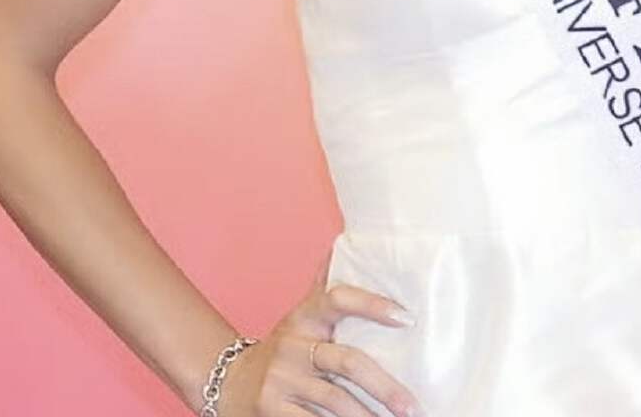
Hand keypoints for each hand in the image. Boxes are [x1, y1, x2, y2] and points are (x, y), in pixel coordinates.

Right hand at [223, 251, 426, 416]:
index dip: (373, 305)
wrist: (228, 381)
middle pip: (348, 362)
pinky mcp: (271, 409)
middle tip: (411, 406)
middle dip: (385, 387)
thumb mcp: (301, 314)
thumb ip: (324, 285)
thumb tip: (347, 240)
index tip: (406, 318)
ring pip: (335, 401)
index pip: (339, 298)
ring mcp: (281, 378)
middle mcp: (293, 344)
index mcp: (306, 316)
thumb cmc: (282, 346)